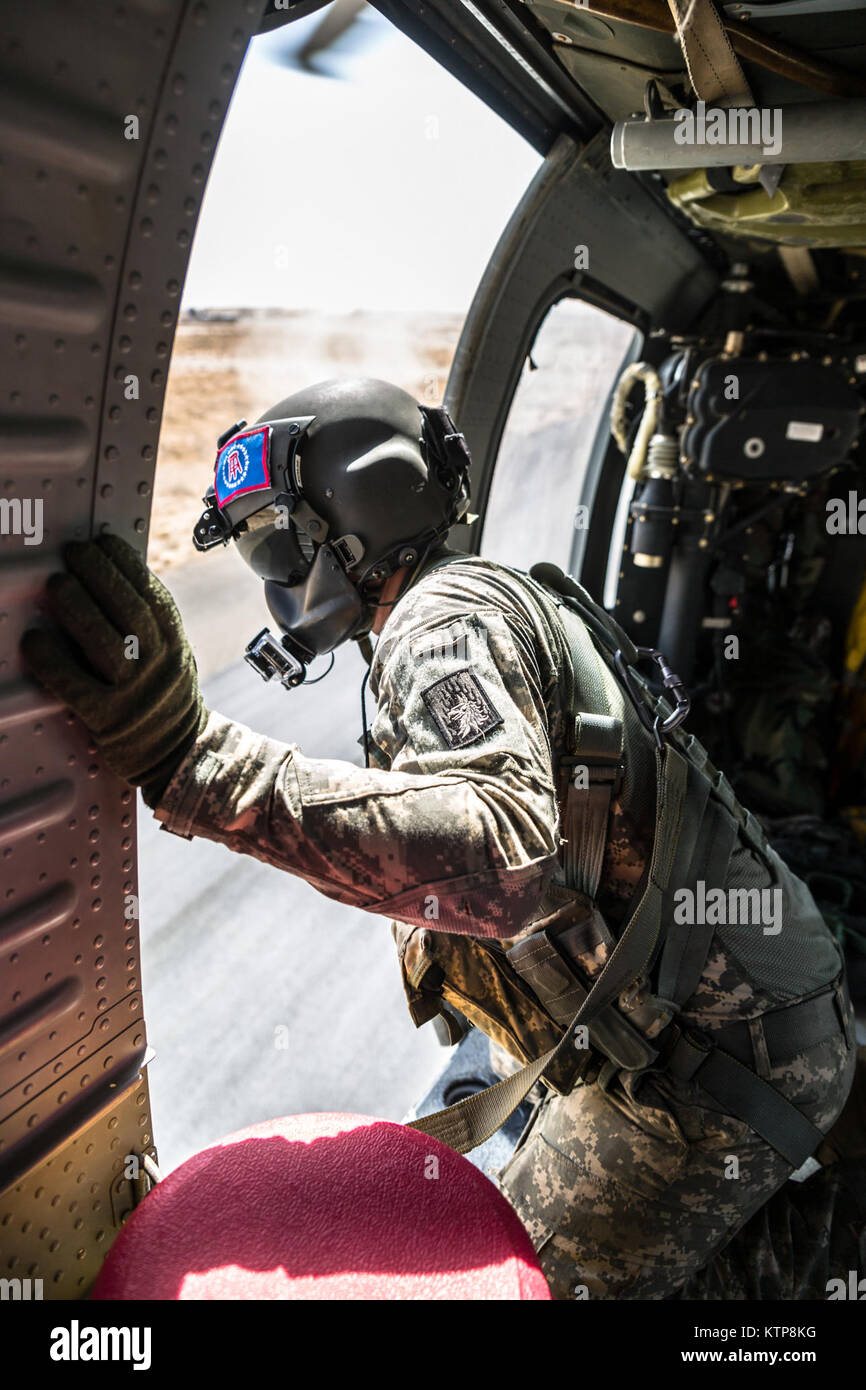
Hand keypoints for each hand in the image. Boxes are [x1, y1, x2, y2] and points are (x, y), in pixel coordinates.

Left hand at [21, 534, 206, 806]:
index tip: (102, 540)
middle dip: (100, 574)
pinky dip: (53, 660)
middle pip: (131, 610)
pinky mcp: (109, 718)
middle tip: (72, 552)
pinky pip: (76, 685)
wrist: (176, 754)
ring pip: (107, 643)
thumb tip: (110, 578)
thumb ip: (150, 625)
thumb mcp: (171, 656)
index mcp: (175, 643)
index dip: (127, 563)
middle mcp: (160, 664)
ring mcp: (135, 692)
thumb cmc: (163, 696)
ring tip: (57, 583)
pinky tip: (35, 640)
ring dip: (78, 607)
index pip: (153, 594)